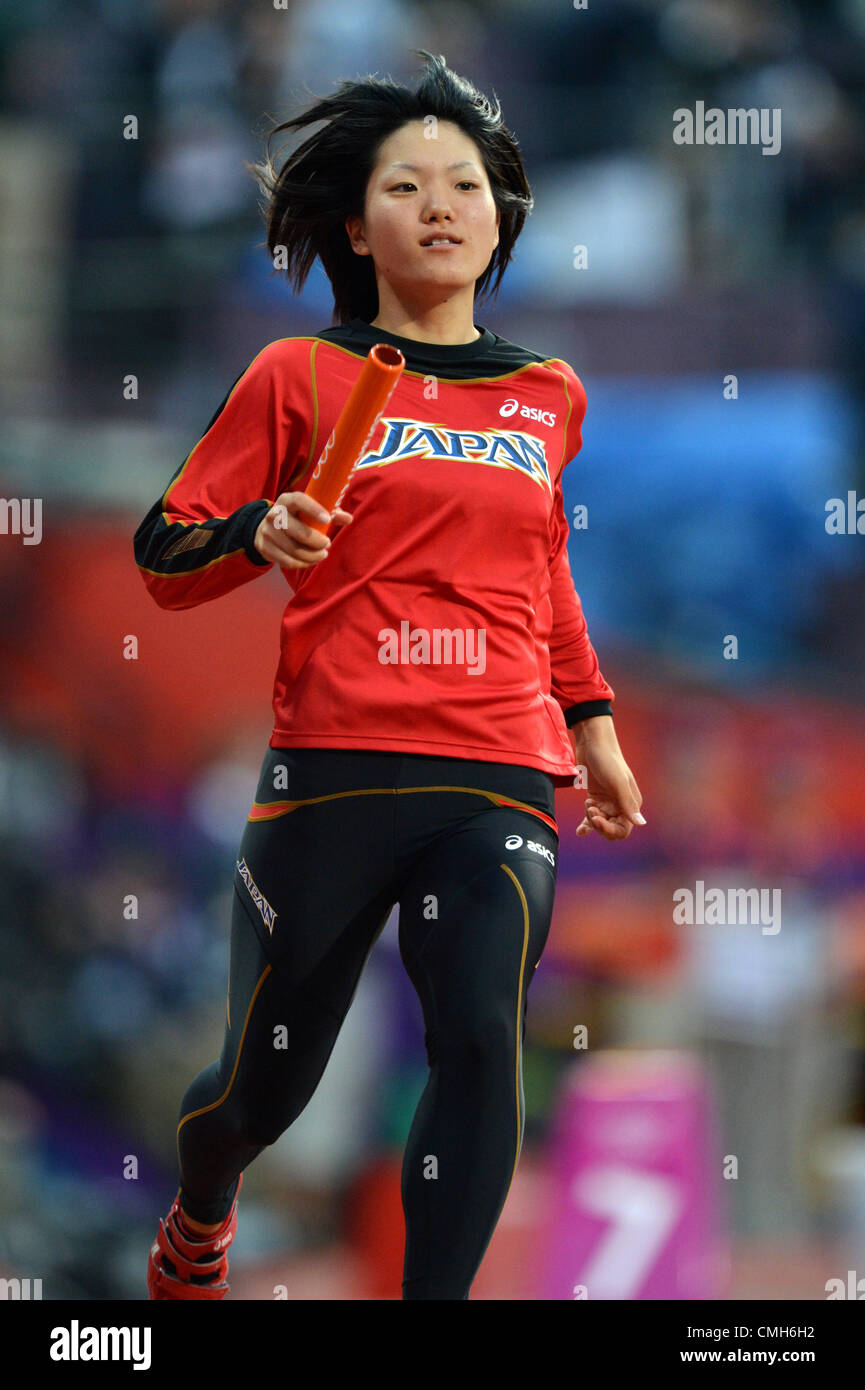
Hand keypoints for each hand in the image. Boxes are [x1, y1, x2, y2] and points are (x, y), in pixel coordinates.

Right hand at [253, 492, 352, 568]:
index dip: (313, 510)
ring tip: (322, 554)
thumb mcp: (311, 510)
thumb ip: (331, 513)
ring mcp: (268, 532)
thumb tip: (348, 519)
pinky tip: (310, 560)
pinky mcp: (265, 548)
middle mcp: (274, 514)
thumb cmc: (297, 517)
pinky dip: (303, 563)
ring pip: (294, 550)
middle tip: (327, 544)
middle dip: (317, 541)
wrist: (267, 527)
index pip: (299, 501)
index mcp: (287, 500)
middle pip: (298, 532)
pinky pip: (287, 561)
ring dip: (313, 556)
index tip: (328, 520)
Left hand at [569, 716, 644, 841]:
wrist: (592, 743)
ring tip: (587, 804)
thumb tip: (641, 824)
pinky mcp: (596, 798)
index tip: (596, 818)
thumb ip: (627, 804)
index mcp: (631, 803)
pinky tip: (580, 831)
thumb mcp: (617, 782)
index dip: (609, 829)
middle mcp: (621, 805)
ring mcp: (608, 802)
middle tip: (590, 808)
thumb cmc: (607, 760)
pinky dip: (586, 825)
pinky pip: (592, 817)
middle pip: (611, 829)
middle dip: (599, 824)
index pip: (623, 829)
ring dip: (591, 820)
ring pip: (600, 824)